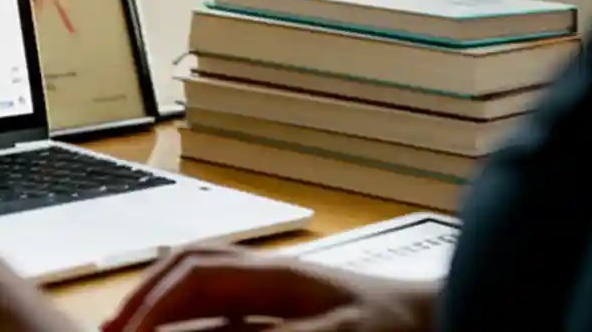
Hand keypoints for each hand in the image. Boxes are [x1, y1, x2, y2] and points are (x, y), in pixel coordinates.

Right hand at [102, 245, 437, 331]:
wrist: (458, 316)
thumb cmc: (404, 328)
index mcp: (280, 276)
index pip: (193, 277)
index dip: (149, 306)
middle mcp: (277, 271)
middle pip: (190, 266)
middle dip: (145, 297)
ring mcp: (287, 283)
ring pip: (206, 272)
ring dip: (165, 297)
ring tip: (133, 326)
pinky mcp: (298, 300)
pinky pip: (230, 289)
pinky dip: (194, 304)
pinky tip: (188, 327)